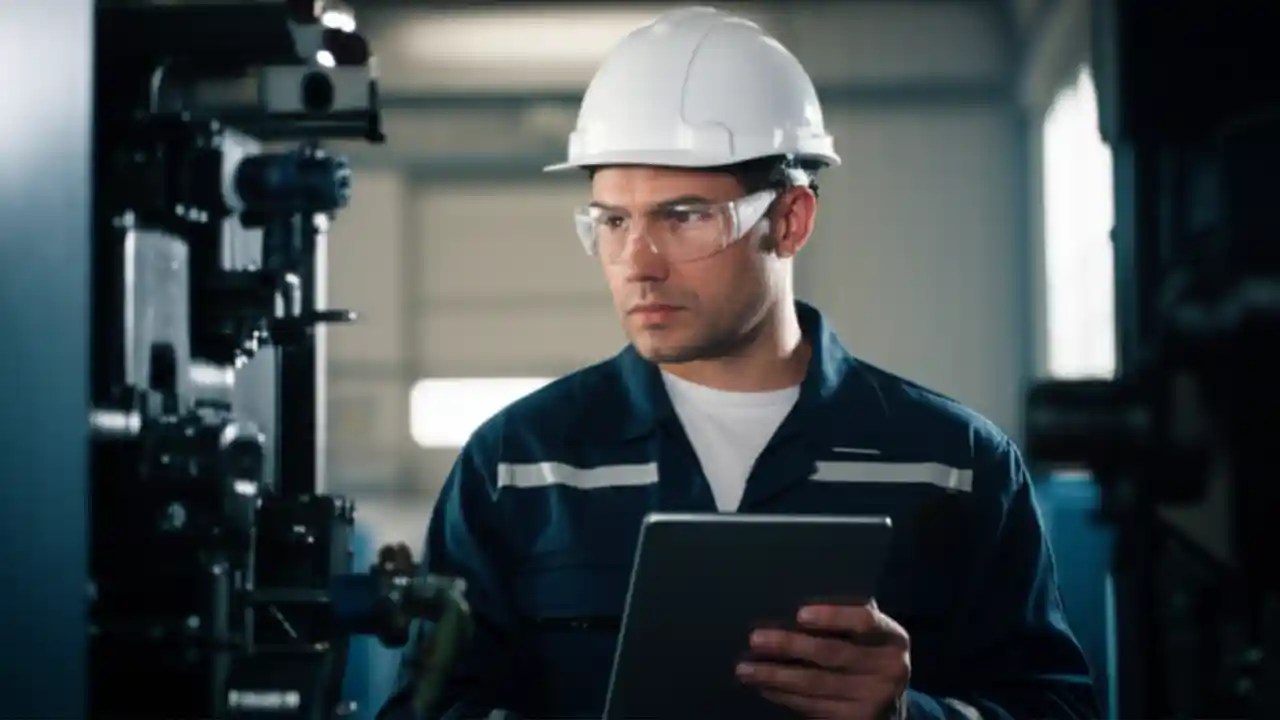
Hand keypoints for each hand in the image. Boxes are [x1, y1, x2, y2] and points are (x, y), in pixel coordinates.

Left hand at [735, 600, 909, 719]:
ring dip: (775, 676)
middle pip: (832, 654)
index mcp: (893, 638)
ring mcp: (873, 700)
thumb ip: (845, 621)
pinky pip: (811, 706)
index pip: (864, 621)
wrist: (890, 704)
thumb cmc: (868, 653)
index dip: (833, 616)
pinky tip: (763, 686)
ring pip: (816, 684)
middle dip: (790, 646)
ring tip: (745, 668)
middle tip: (756, 639)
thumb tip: (791, 609)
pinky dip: (783, 696)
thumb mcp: (869, 636)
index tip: (799, 614)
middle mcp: (889, 669)